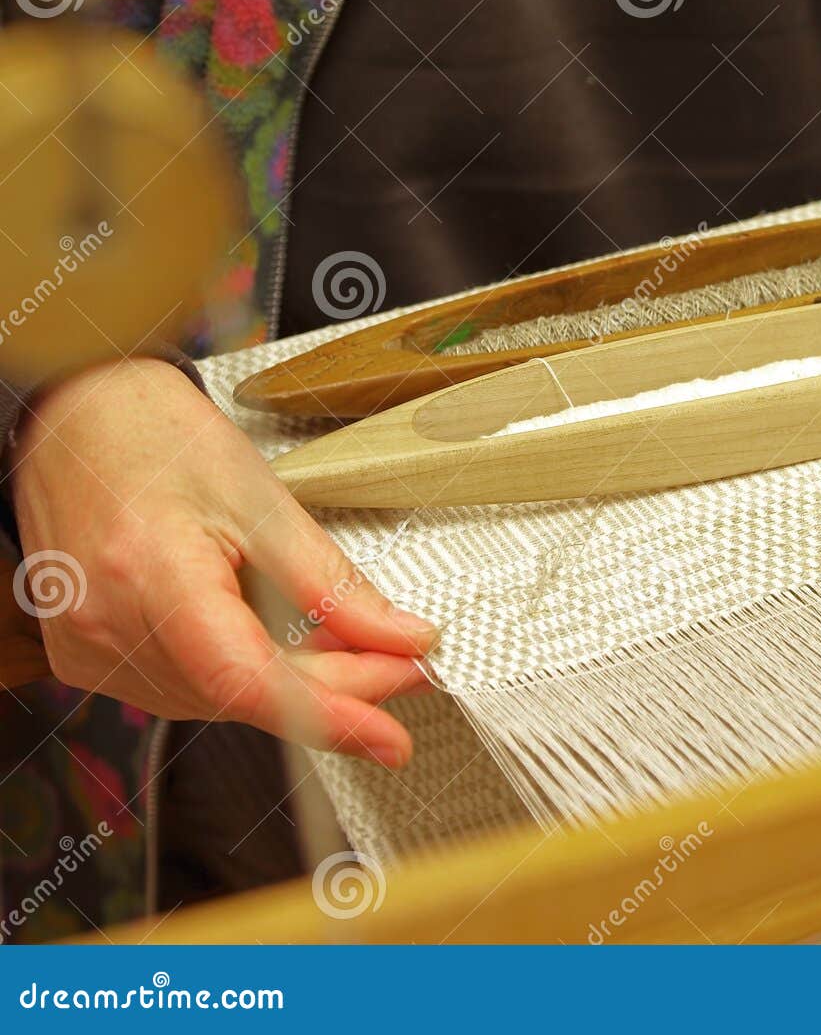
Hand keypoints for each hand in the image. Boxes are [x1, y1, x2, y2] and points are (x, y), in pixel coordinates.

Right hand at [10, 358, 436, 766]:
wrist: (76, 420)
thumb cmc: (157, 441)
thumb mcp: (263, 498)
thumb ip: (331, 580)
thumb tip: (402, 639)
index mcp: (151, 574)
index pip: (246, 679)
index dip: (327, 716)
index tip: (390, 739)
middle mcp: (108, 626)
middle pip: (243, 696)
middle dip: (336, 691)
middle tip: (406, 669)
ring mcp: (89, 651)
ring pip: (221, 702)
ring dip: (298, 686)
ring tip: (356, 649)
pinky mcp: (90, 659)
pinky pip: (190, 689)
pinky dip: (250, 675)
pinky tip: (291, 650)